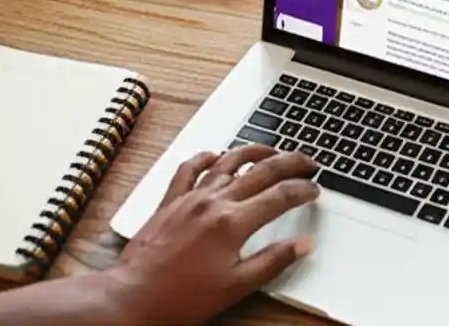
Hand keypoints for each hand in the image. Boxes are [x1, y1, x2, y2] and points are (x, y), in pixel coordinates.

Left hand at [113, 146, 319, 324]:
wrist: (134, 297)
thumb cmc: (181, 297)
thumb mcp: (237, 287)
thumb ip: (273, 261)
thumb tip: (303, 245)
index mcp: (233, 223)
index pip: (281, 197)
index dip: (303, 190)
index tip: (314, 190)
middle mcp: (213, 202)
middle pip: (262, 171)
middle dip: (291, 163)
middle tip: (308, 163)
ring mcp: (190, 198)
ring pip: (228, 162)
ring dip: (255, 152)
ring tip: (271, 151)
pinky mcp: (170, 201)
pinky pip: (189, 169)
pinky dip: (206, 158)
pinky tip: (216, 155)